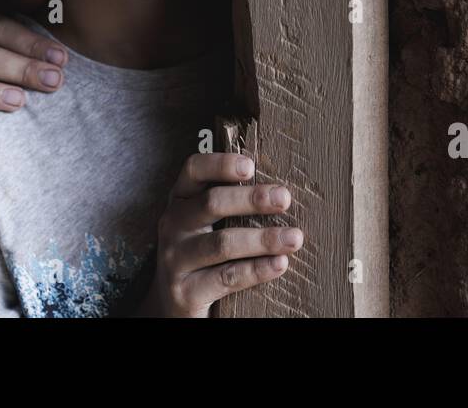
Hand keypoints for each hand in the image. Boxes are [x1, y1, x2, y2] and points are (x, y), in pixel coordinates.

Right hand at [134, 153, 302, 316]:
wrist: (175, 303)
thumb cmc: (202, 253)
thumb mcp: (206, 223)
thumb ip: (230, 203)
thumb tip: (280, 190)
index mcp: (180, 200)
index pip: (193, 170)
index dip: (220, 164)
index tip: (250, 166)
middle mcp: (173, 225)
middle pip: (211, 203)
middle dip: (251, 199)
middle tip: (284, 199)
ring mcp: (175, 259)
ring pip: (222, 243)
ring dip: (262, 239)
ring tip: (294, 238)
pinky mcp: (185, 291)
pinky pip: (227, 277)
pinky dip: (257, 269)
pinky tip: (279, 264)